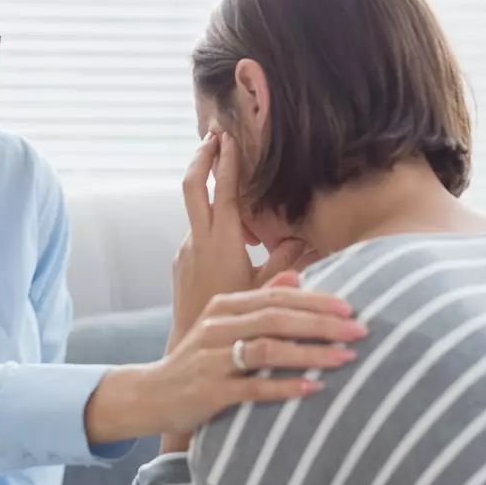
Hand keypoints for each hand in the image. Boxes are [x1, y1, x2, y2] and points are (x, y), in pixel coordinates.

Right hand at [83, 277, 365, 445]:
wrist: (153, 393)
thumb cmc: (198, 359)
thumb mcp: (223, 324)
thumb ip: (258, 300)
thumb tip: (297, 277)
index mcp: (223, 306)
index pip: (275, 297)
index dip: (315, 301)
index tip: (350, 306)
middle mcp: (217, 327)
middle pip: (276, 319)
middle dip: (322, 324)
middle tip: (360, 330)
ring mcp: (212, 359)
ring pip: (267, 350)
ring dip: (311, 354)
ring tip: (346, 358)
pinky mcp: (211, 391)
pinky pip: (253, 388)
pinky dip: (285, 387)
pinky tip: (313, 388)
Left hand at [172, 133, 309, 342]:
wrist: (192, 348)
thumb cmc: (236, 322)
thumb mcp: (266, 289)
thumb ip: (286, 260)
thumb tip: (304, 237)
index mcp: (221, 242)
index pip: (224, 190)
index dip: (227, 161)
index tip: (229, 137)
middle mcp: (197, 240)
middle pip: (193, 186)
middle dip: (203, 158)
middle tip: (214, 136)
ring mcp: (185, 250)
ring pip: (198, 212)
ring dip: (213, 196)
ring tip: (234, 188)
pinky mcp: (181, 262)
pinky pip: (199, 234)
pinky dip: (214, 225)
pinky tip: (234, 240)